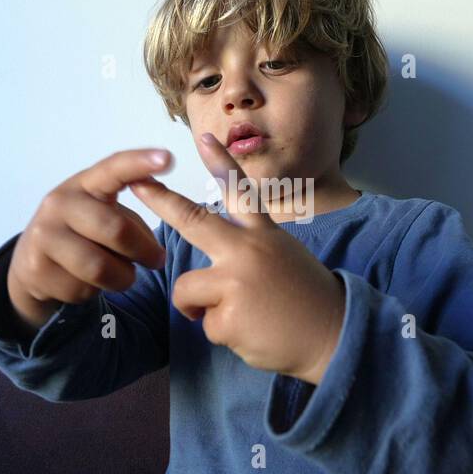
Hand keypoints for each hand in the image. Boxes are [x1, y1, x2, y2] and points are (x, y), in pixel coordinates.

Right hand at [7, 148, 173, 328]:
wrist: (31, 263)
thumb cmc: (82, 234)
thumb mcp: (103, 216)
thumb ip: (129, 220)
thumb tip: (154, 242)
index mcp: (83, 184)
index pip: (112, 168)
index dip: (140, 163)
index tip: (168, 158)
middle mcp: (59, 203)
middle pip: (116, 230)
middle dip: (144, 250)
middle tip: (157, 260)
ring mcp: (44, 235)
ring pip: (101, 267)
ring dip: (123, 277)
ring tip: (124, 274)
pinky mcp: (36, 269)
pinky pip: (83, 289)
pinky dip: (96, 292)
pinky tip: (87, 282)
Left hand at [128, 133, 345, 384]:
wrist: (335, 336)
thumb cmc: (308, 301)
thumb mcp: (285, 257)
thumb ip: (251, 249)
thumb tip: (216, 258)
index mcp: (264, 236)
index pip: (240, 192)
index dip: (221, 163)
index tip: (204, 137)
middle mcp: (248, 251)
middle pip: (193, 220)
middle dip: (161, 201)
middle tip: (137, 184)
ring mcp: (236, 282)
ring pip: (186, 290)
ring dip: (200, 309)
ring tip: (241, 317)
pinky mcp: (229, 317)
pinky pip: (205, 325)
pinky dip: (224, 334)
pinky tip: (251, 333)